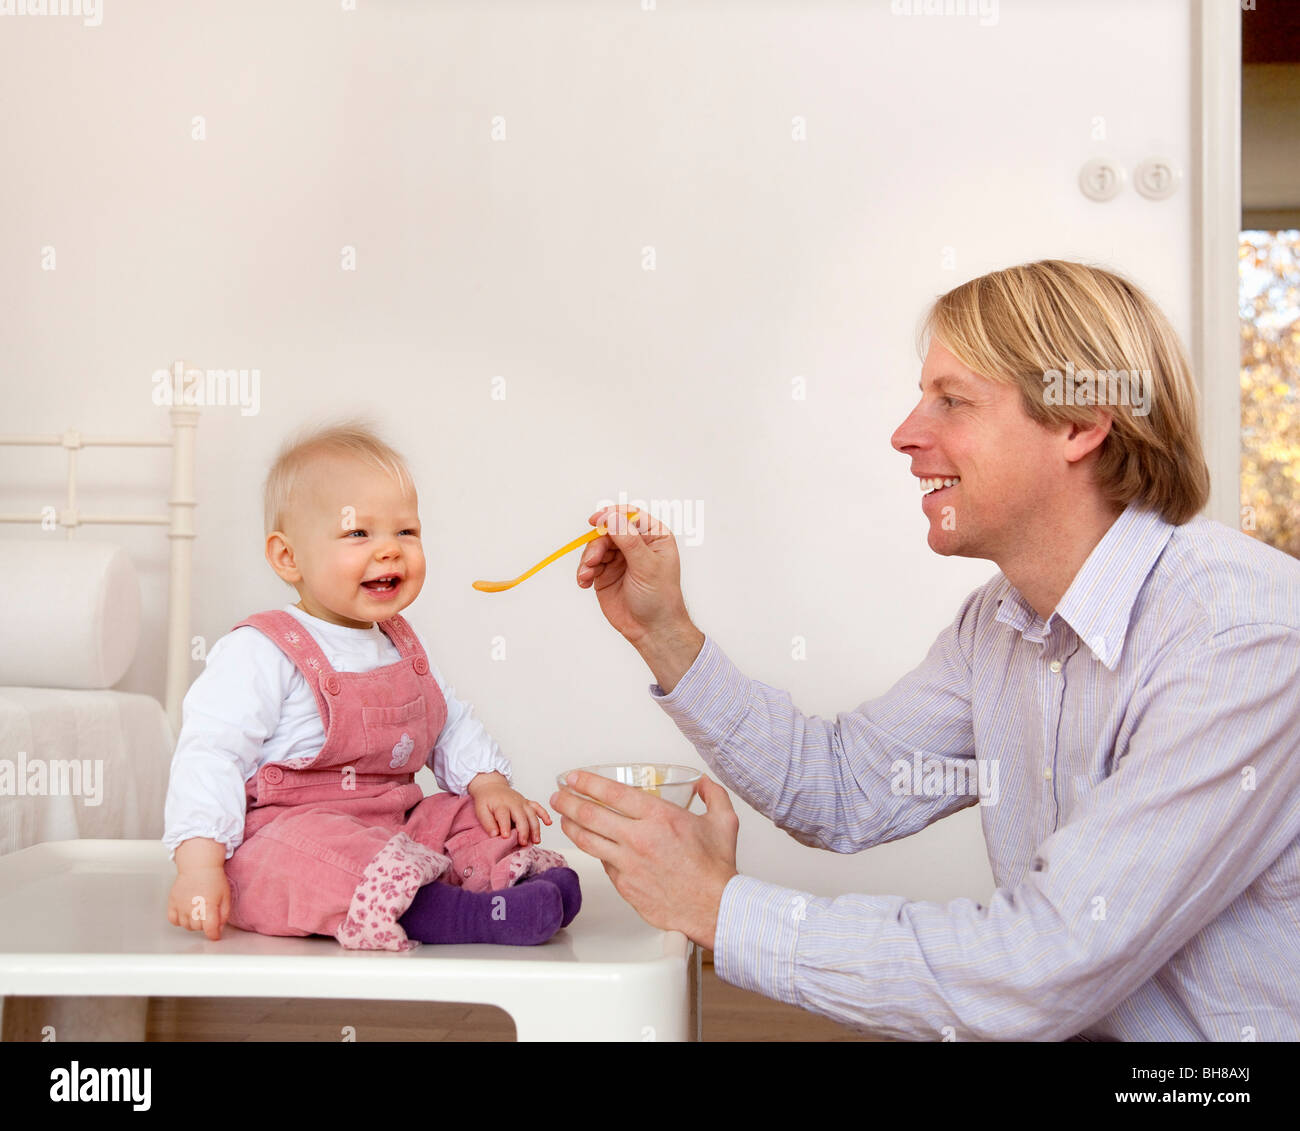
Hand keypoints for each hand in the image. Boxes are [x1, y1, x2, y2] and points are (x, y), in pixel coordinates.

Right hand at [167, 866, 230, 940]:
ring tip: (198, 912)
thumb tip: (219, 928)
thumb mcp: (226, 896)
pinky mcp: (172, 902)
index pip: (210, 930)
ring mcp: (181, 905)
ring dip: (193, 923)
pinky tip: (186, 913)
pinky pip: (173, 920)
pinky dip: (179, 920)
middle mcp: (193, 907)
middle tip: (208, 916)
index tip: (215, 935)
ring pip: (185, 926)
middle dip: (204, 925)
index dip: (214, 935)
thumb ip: (224, 914)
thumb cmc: (214, 879)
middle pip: (198, 928)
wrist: (199, 865)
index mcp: (208, 906)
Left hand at [467, 772, 551, 842]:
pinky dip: (544, 814)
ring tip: (536, 840)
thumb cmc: (486, 800)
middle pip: (521, 816)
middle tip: (523, 843)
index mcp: (501, 805)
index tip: (506, 837)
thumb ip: (487, 822)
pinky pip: (538, 807)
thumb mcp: (481, 810)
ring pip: (532, 814)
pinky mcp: (527, 803)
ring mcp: (522, 802)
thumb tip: (494, 834)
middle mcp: (514, 803)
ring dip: (535, 827)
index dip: (505, 827)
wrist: (491, 786)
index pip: (504, 816)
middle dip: (524, 830)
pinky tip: (548, 823)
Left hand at [550, 770, 739, 949]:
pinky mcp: (625, 885)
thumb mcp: (723, 821)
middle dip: (567, 801)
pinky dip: (595, 851)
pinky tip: (593, 845)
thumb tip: (702, 783)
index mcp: (659, 817)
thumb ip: (712, 795)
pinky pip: (603, 864)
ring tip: (563, 818)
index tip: (574, 777)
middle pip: (589, 815)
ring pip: (587, 841)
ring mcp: (628, 864)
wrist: (714, 907)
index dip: (587, 782)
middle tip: (559, 795)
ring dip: (570, 826)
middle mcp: (639, 839)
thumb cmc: (716, 869)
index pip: (612, 793)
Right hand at [575, 507, 689, 648]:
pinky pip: (588, 565)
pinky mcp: (605, 573)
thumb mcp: (647, 566)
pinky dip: (583, 571)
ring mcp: (619, 558)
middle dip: (597, 544)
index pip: (630, 515)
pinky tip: (583, 582)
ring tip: (587, 575)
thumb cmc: (660, 597)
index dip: (612, 515)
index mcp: (653, 537)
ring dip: (588, 559)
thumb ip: (629, 541)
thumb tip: (611, 517)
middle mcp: (635, 544)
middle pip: (608, 530)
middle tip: (592, 560)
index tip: (596, 521)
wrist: (651, 629)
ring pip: (595, 546)